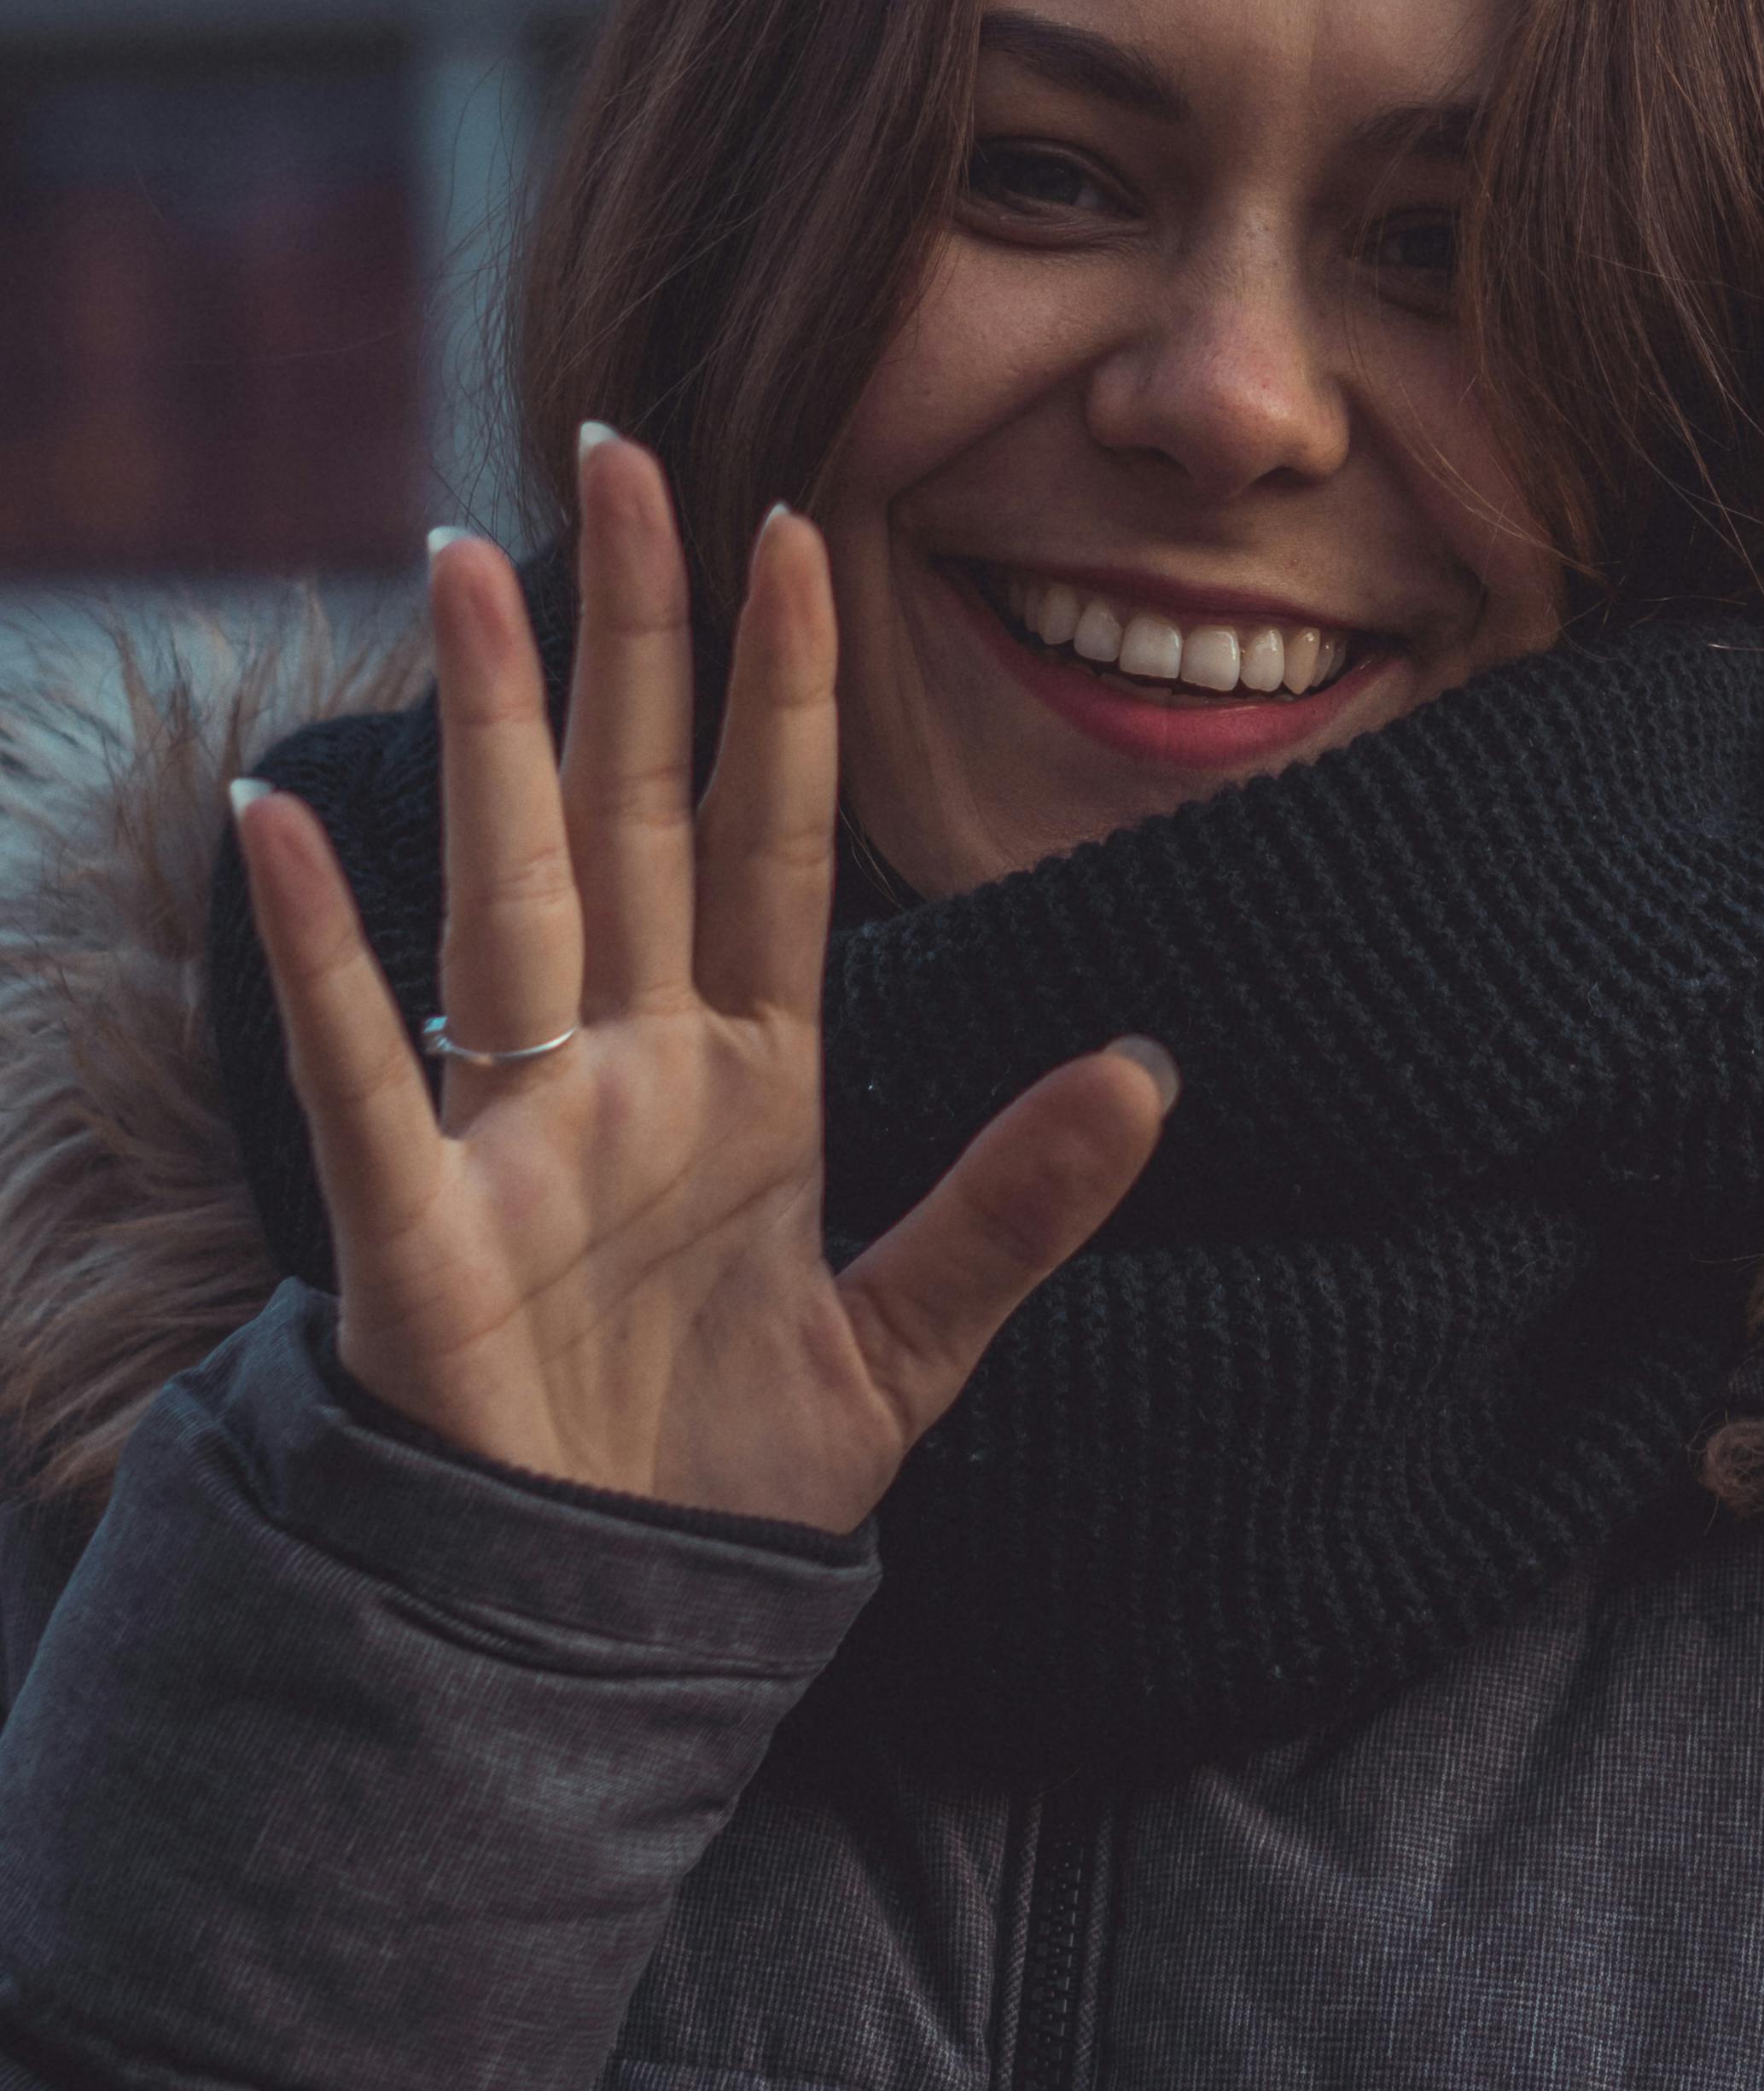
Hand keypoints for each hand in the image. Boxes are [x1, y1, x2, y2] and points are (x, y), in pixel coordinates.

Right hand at [228, 430, 1171, 1525]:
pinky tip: (285, 825)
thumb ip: (1019, 1205)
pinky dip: (331, 956)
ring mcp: (519, 1137)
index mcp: (748, 1079)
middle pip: (630, 808)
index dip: (785, 691)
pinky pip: (368, 1072)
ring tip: (457, 565)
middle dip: (627, 636)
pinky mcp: (421, 1236)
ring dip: (485, 729)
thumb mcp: (912, 1346)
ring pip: (507, 887)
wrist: (605, 1640)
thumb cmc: (727, 1485)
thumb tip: (1152, 1070)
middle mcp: (626, 1071)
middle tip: (620, 450)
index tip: (803, 529)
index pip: (772, 839)